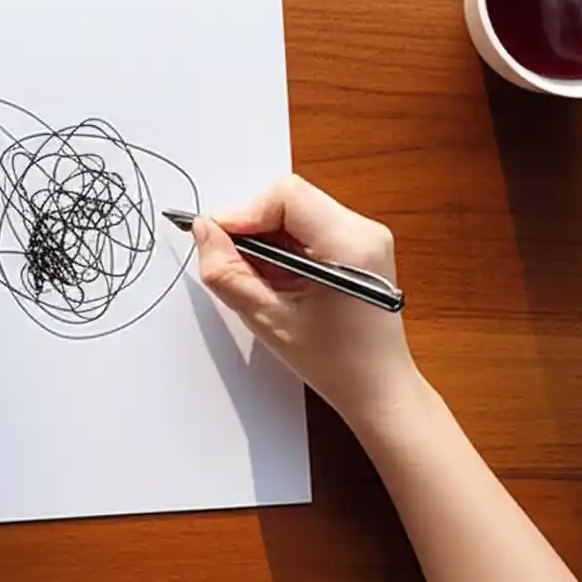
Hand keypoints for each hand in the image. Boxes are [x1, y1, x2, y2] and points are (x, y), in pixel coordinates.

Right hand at [192, 174, 419, 427]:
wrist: (377, 386)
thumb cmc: (336, 363)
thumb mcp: (268, 319)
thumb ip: (228, 272)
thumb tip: (204, 230)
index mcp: (350, 244)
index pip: (286, 195)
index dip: (245, 213)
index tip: (220, 240)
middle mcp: (364, 230)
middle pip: (289, 200)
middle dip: (253, 227)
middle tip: (235, 265)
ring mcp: (365, 234)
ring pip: (295, 211)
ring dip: (267, 238)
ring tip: (261, 280)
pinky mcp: (358, 243)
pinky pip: (308, 226)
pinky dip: (283, 246)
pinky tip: (280, 279)